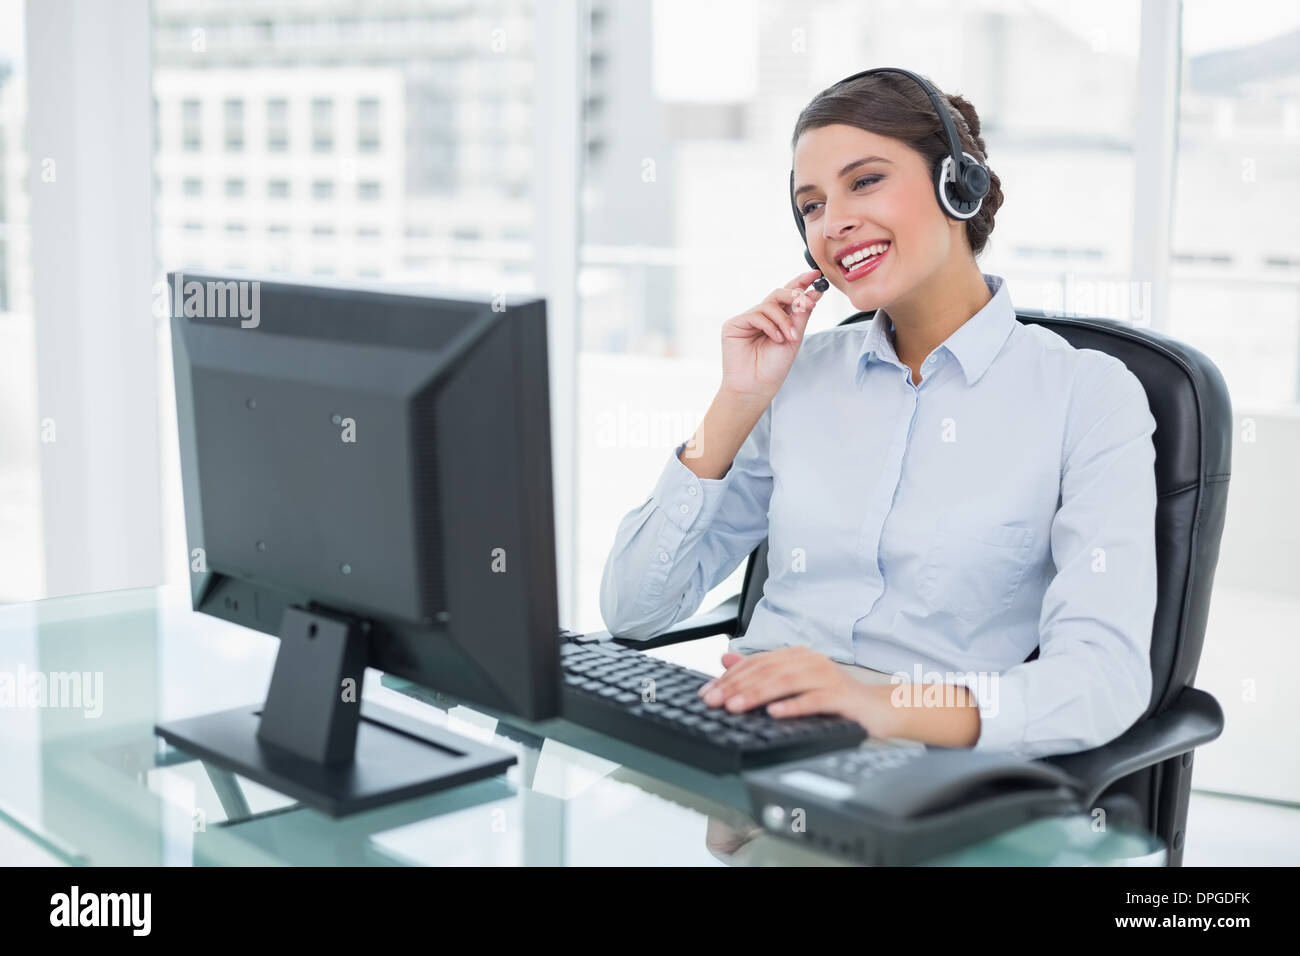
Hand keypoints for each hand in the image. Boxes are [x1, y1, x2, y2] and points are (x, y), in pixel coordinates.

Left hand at [698, 646, 901, 737]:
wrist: (879, 708)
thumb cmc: (836, 698)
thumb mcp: (795, 682)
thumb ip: (761, 670)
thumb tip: (726, 659)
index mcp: (797, 656)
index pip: (757, 662)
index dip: (730, 676)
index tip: (708, 693)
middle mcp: (811, 661)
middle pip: (767, 671)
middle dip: (736, 686)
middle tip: (714, 701)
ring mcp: (828, 677)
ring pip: (786, 682)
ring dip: (757, 695)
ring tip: (735, 706)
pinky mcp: (841, 696)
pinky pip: (814, 700)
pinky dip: (793, 706)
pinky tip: (775, 713)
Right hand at [719, 269, 825, 400]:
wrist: (757, 387)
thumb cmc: (774, 367)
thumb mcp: (794, 338)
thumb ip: (801, 315)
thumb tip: (813, 292)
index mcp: (776, 320)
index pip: (788, 296)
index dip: (800, 282)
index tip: (816, 275)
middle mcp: (761, 317)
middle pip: (779, 293)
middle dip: (796, 295)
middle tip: (810, 303)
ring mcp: (747, 320)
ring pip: (770, 304)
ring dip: (784, 320)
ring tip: (789, 338)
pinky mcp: (734, 324)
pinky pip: (757, 314)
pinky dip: (770, 326)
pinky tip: (775, 339)